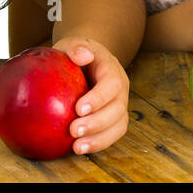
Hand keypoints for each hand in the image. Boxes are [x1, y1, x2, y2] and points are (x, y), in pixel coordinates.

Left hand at [51, 36, 129, 154]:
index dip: (99, 98)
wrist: (86, 60)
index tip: (79, 109)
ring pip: (118, 125)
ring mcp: (119, 105)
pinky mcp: (114, 119)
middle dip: (97, 123)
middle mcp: (120, 89)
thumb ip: (75, 47)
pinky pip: (112, 134)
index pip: (112, 84)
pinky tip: (79, 149)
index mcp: (111, 69)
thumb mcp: (72, 43)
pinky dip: (99, 144)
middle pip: (117, 109)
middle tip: (73, 130)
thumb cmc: (76, 53)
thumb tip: (82, 55)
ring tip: (77, 147)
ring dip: (99, 139)